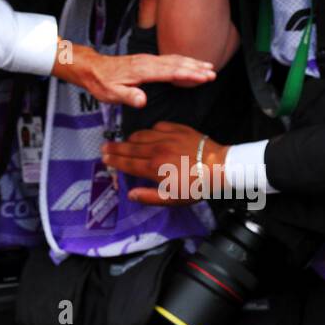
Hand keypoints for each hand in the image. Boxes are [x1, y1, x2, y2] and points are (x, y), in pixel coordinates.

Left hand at [61, 43, 214, 108]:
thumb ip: (128, 96)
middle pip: (176, 63)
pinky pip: (169, 59)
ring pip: (174, 59)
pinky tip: (189, 63)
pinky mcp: (147, 60)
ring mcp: (147, 60)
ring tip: (208, 67)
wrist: (92, 68)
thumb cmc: (101, 82)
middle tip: (213, 73)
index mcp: (141, 70)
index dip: (188, 74)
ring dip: (191, 62)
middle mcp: (147, 62)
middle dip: (195, 68)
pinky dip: (182, 60)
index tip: (203, 77)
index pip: (170, 72)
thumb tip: (142, 100)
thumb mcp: (111, 94)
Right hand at [101, 120, 225, 204]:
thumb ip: (149, 196)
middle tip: (105, 147)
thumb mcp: (173, 198)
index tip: (104, 158)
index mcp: (153, 167)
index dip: (114, 160)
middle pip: (129, 147)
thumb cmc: (197, 186)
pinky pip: (157, 126)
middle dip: (115, 147)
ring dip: (130, 139)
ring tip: (125, 142)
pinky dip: (150, 131)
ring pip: (141, 134)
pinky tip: (149, 134)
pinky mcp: (177, 128)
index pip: (127, 162)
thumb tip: (130, 194)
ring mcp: (166, 136)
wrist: (220, 166)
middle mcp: (156, 149)